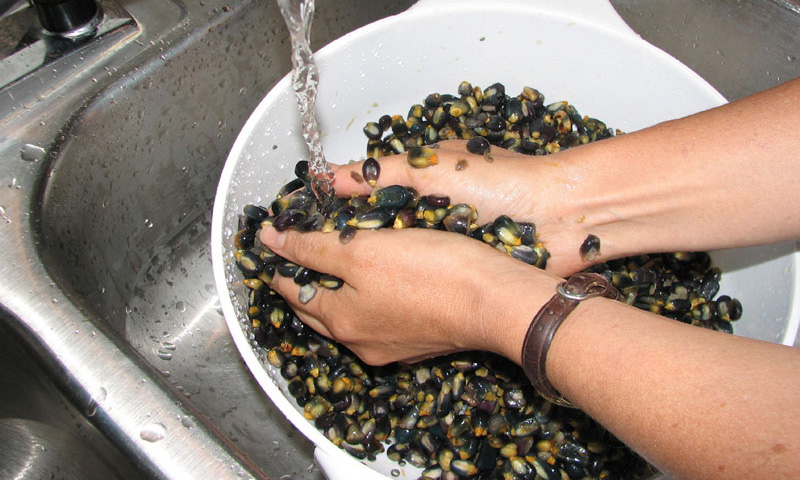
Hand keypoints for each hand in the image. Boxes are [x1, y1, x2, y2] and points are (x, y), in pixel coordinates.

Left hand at [259, 225, 560, 364]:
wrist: (495, 302)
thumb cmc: (432, 272)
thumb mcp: (362, 249)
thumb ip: (312, 246)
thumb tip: (269, 239)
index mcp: (339, 319)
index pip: (291, 290)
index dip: (280, 262)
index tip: (276, 242)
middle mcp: (360, 342)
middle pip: (317, 309)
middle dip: (305, 281)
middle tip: (299, 252)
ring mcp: (391, 347)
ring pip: (348, 318)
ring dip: (337, 293)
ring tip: (336, 263)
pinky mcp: (418, 342)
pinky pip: (379, 321)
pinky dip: (369, 302)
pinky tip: (380, 284)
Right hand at [332, 140, 598, 275]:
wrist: (563, 217)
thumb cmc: (501, 184)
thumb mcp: (430, 169)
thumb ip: (376, 174)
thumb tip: (323, 177)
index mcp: (418, 184)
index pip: (363, 202)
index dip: (333, 218)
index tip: (299, 234)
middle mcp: (427, 216)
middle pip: (376, 238)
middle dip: (350, 253)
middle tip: (312, 271)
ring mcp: (445, 248)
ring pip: (397, 266)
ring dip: (376, 275)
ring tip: (337, 292)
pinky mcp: (462, 274)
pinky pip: (425, 283)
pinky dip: (407, 289)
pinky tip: (380, 301)